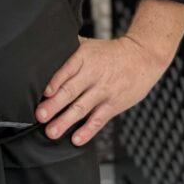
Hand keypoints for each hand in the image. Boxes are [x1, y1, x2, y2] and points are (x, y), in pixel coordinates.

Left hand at [36, 36, 167, 146]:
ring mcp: (104, 91)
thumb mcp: (88, 45)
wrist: (142, 57)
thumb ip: (67, 50)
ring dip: (66, 121)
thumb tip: (42, 52)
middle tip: (40, 116)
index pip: (67, 69)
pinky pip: (98, 119)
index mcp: (84, 57)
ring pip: (82, 108)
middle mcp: (93, 74)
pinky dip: (88, 130)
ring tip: (52, 132)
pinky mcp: (113, 105)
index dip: (54, 81)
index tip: (43, 92)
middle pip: (71, 90)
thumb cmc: (110, 53)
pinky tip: (76, 139)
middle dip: (54, 104)